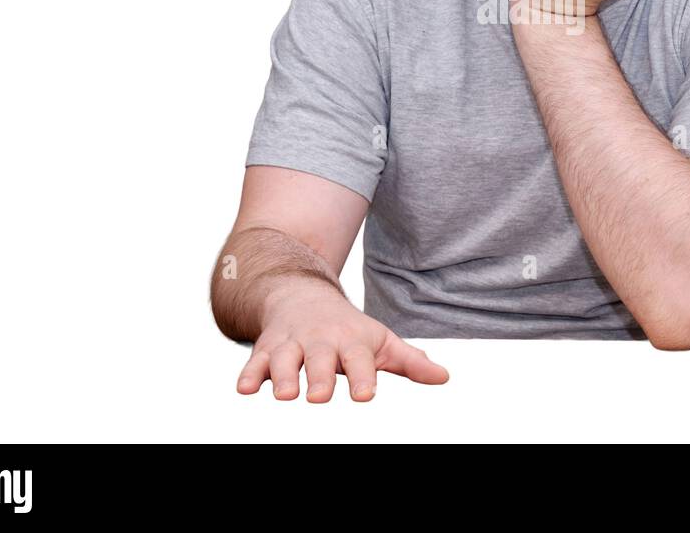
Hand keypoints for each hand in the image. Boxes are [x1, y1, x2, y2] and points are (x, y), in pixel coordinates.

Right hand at [238, 277, 448, 402]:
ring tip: (285, 395)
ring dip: (283, 377)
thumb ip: (409, 362)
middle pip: (319, 359)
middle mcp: (319, 341)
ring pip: (284, 360)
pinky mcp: (265, 347)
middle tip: (319, 396)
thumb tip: (444, 377)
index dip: (362, 377)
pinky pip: (254, 361)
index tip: (365, 395)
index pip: (359, 360)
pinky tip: (245, 389)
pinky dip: (249, 374)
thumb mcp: (380, 340)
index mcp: (351, 342)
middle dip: (318, 377)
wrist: (301, 294)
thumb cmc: (348, 328)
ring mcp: (291, 343)